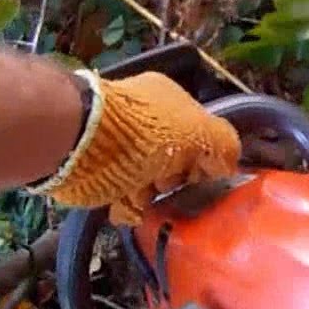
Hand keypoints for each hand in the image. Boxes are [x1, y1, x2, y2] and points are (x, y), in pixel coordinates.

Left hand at [34, 72, 239, 223]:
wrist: (81, 143)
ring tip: (142, 197)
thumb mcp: (199, 131)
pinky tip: (127, 205)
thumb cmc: (144, 134)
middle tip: (171, 188)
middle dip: (175, 182)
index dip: (205, 157)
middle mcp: (144, 122)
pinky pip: (124, 198)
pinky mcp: (99, 172)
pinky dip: (127, 206)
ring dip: (150, 197)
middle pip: (174, 162)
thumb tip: (227, 165)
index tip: (203, 176)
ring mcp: (119, 147)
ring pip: (149, 184)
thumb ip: (223, 145)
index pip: (199, 134)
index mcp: (168, 101)